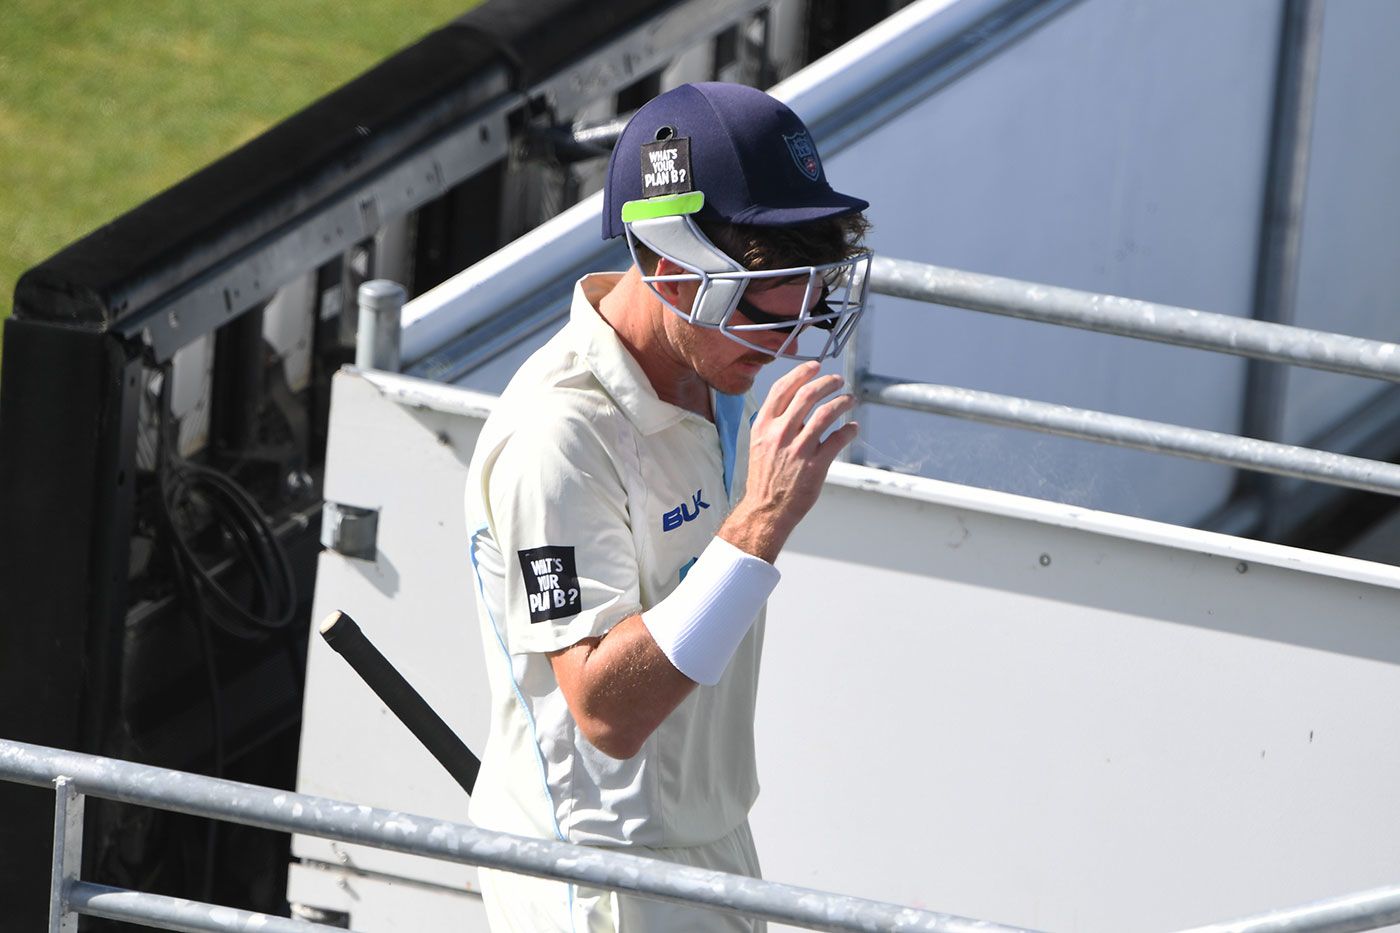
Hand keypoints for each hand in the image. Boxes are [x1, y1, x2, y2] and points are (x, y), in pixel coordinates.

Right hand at [722, 361, 856, 561]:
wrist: (766, 508)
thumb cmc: (764, 477)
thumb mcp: (758, 443)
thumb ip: (773, 422)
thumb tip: (793, 402)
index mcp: (763, 426)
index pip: (783, 388)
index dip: (801, 373)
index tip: (815, 367)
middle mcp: (780, 434)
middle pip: (808, 395)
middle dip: (827, 382)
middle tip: (837, 380)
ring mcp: (799, 449)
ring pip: (826, 413)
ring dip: (842, 401)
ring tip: (849, 399)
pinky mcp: (816, 465)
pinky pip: (839, 438)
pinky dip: (849, 429)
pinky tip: (853, 427)